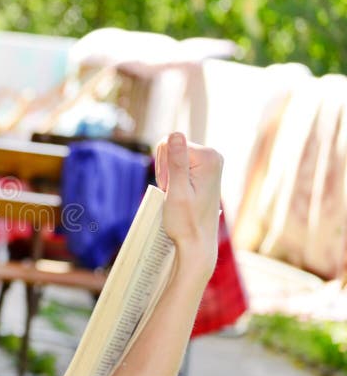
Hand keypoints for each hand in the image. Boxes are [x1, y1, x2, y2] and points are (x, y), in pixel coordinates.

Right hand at [154, 132, 221, 271]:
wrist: (197, 242)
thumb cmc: (186, 221)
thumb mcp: (177, 191)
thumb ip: (177, 162)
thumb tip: (174, 133)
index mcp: (209, 157)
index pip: (168, 143)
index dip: (162, 166)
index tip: (170, 187)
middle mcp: (213, 156)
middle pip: (171, 147)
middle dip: (165, 169)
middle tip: (172, 192)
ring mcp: (210, 163)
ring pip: (172, 156)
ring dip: (167, 175)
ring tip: (176, 194)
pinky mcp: (204, 170)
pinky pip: (178, 164)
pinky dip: (173, 178)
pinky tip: (178, 193)